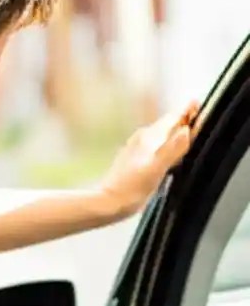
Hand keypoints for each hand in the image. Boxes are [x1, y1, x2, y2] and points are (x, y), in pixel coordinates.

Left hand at [98, 100, 198, 216]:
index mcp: (149, 138)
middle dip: (181, 119)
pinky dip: (165, 143)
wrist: (107, 201)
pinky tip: (166, 151)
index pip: (171, 119)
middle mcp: (141, 140)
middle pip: (166, 124)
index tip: (197, 104)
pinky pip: (154, 146)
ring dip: (172, 130)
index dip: (186, 112)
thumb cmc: (131, 188)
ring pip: (159, 134)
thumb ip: (172, 149)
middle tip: (195, 113)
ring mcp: (136, 149)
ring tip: (185, 128)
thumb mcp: (156, 168)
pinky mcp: (134, 160)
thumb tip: (186, 130)